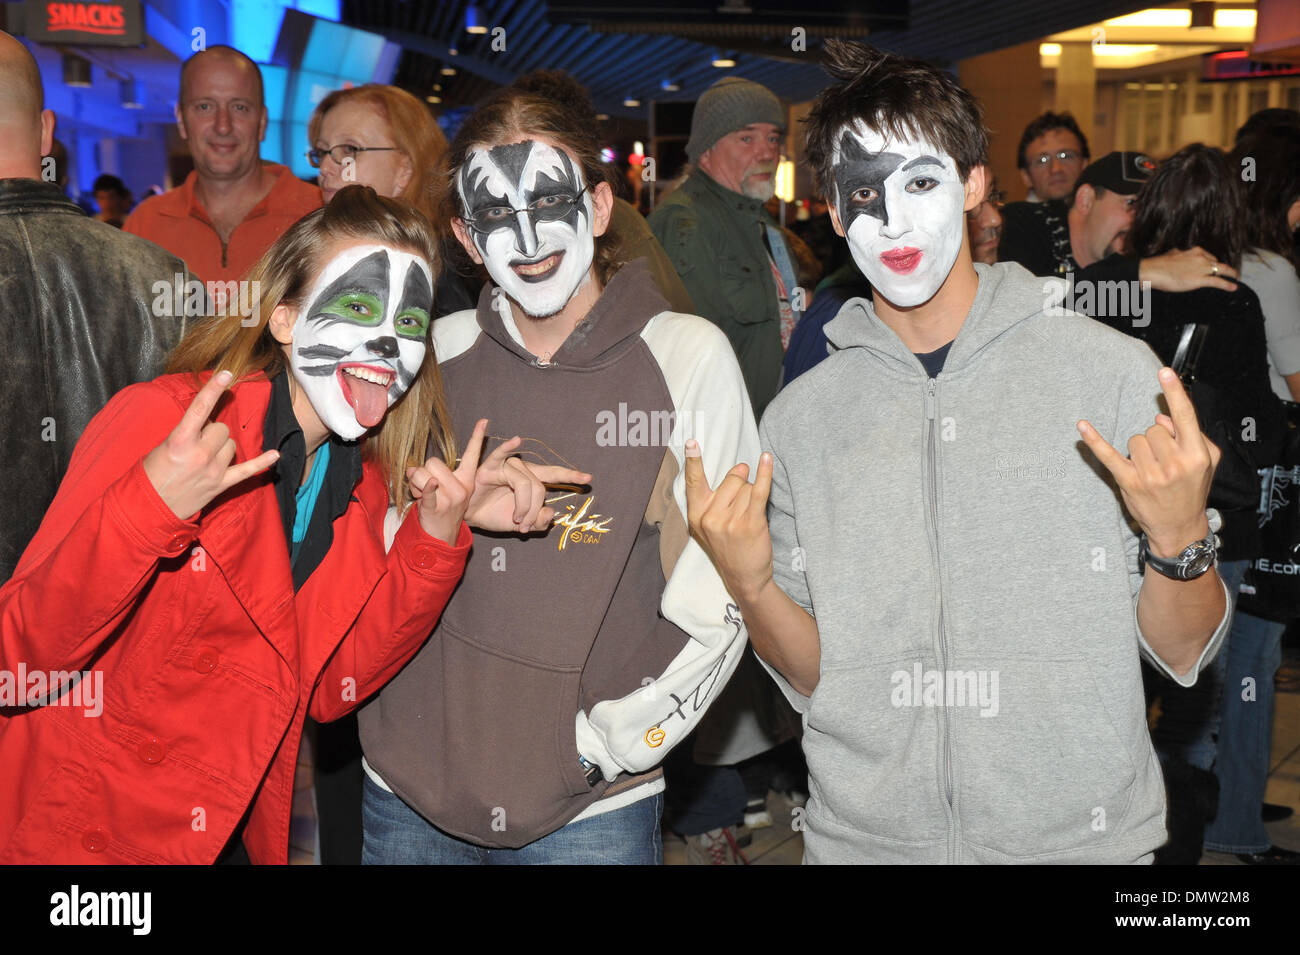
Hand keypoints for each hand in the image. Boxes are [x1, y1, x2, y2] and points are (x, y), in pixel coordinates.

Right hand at [143, 370, 280, 520]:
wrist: (149, 508)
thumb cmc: (151, 474)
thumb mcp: (163, 446)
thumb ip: (186, 432)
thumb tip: (206, 420)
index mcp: (179, 441)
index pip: (200, 408)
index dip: (214, 389)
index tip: (227, 373)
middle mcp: (199, 454)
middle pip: (222, 429)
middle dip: (212, 432)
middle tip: (198, 443)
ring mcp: (212, 471)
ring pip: (232, 446)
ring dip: (222, 447)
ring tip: (204, 458)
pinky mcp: (221, 484)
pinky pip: (247, 471)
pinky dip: (262, 462)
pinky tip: (276, 454)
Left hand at [406, 419, 483, 544]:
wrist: (440, 536)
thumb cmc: (442, 508)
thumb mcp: (448, 489)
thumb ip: (434, 473)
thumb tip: (413, 468)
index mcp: (468, 480)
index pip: (473, 455)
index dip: (478, 437)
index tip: (484, 421)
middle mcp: (463, 487)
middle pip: (434, 462)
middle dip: (423, 472)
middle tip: (426, 486)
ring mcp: (452, 498)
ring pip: (423, 473)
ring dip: (415, 482)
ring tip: (421, 494)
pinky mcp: (438, 506)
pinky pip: (428, 490)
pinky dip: (423, 489)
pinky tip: (424, 493)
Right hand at [459, 424, 591, 532]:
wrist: (469, 518)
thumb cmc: (494, 514)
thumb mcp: (522, 524)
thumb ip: (540, 522)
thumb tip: (552, 513)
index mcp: (531, 479)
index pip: (553, 474)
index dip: (571, 475)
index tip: (588, 478)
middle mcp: (521, 469)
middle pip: (540, 487)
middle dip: (536, 510)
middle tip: (526, 526)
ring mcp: (506, 466)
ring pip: (525, 484)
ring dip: (523, 508)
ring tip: (515, 521)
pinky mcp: (488, 467)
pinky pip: (499, 455)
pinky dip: (508, 447)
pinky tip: (517, 441)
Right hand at [683, 439, 773, 601]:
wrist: (745, 578)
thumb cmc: (729, 547)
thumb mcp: (709, 527)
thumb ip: (716, 498)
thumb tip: (741, 467)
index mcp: (696, 515)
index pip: (694, 483)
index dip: (694, 461)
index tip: (692, 442)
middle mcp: (710, 517)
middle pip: (732, 479)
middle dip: (742, 486)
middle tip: (742, 509)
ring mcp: (729, 521)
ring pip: (748, 487)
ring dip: (754, 497)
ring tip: (749, 518)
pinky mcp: (750, 523)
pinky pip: (759, 491)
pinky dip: (765, 474)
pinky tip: (767, 459)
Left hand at [1077, 367, 1220, 557]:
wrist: (1179, 526)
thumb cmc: (1192, 489)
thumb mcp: (1206, 462)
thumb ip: (1191, 434)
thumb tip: (1162, 417)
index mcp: (1196, 454)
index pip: (1185, 416)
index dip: (1174, 392)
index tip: (1164, 372)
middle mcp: (1174, 464)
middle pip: (1153, 429)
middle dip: (1156, 439)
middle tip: (1163, 460)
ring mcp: (1150, 474)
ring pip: (1135, 439)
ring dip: (1139, 450)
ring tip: (1150, 468)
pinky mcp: (1128, 482)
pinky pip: (1107, 455)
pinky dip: (1094, 440)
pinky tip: (1081, 426)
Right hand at [1139, 246, 1237, 292]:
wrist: (1152, 270)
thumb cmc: (1158, 265)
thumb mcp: (1172, 255)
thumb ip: (1180, 256)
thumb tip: (1178, 256)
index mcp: (1193, 250)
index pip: (1208, 256)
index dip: (1212, 262)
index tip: (1214, 266)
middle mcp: (1200, 257)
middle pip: (1216, 263)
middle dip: (1222, 268)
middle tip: (1229, 273)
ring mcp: (1201, 268)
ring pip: (1221, 270)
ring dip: (1231, 274)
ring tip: (1235, 278)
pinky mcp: (1200, 279)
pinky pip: (1218, 281)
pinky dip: (1227, 284)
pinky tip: (1233, 287)